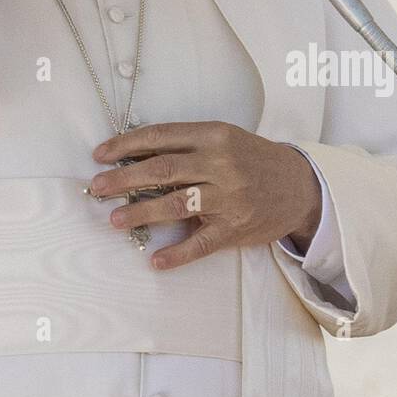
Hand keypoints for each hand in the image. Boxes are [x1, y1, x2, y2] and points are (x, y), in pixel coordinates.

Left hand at [88, 121, 322, 269]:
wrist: (299, 185)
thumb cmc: (252, 158)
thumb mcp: (223, 138)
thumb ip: (186, 144)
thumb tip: (135, 154)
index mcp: (213, 135)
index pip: (160, 136)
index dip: (126, 145)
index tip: (100, 154)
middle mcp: (220, 164)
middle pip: (162, 170)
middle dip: (123, 179)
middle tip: (97, 187)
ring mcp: (228, 197)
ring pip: (175, 204)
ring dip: (140, 213)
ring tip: (114, 219)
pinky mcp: (235, 228)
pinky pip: (201, 244)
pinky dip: (177, 254)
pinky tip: (156, 261)